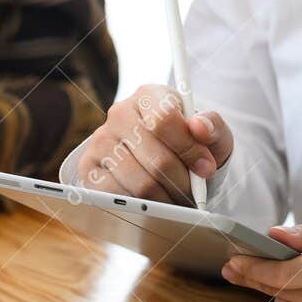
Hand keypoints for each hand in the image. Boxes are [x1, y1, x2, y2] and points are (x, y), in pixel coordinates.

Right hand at [73, 84, 232, 203]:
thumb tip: (199, 127)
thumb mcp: (210, 133)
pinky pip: (115, 195)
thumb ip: (213, 127)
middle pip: (155, 158)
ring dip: (164, 198)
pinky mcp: (88, 168)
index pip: (164, 121)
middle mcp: (119, 114)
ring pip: (139, 182)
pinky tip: (151, 202)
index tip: (206, 168)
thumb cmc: (188, 144)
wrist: (162, 156)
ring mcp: (100, 141)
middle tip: (192, 193)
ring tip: (175, 199)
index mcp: (149, 96)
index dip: (189, 149)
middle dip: (181, 182)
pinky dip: (139, 205)